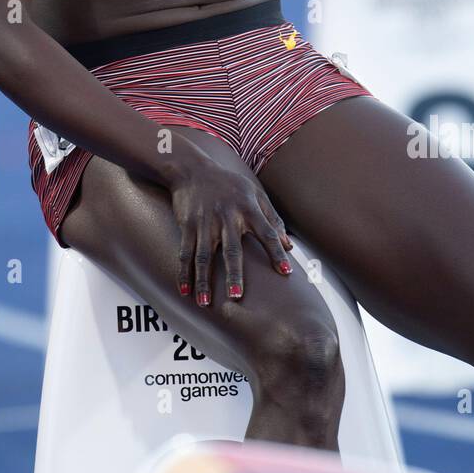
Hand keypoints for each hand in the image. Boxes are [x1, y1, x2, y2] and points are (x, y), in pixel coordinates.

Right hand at [168, 152, 293, 307]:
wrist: (193, 169)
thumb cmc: (229, 184)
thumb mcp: (255, 194)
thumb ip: (273, 219)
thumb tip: (289, 246)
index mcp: (248, 208)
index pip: (267, 233)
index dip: (277, 252)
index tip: (286, 271)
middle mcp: (227, 216)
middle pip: (232, 249)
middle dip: (234, 274)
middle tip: (237, 296)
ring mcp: (205, 222)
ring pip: (204, 256)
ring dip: (204, 280)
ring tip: (205, 303)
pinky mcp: (188, 225)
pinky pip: (185, 252)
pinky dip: (184, 272)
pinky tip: (185, 290)